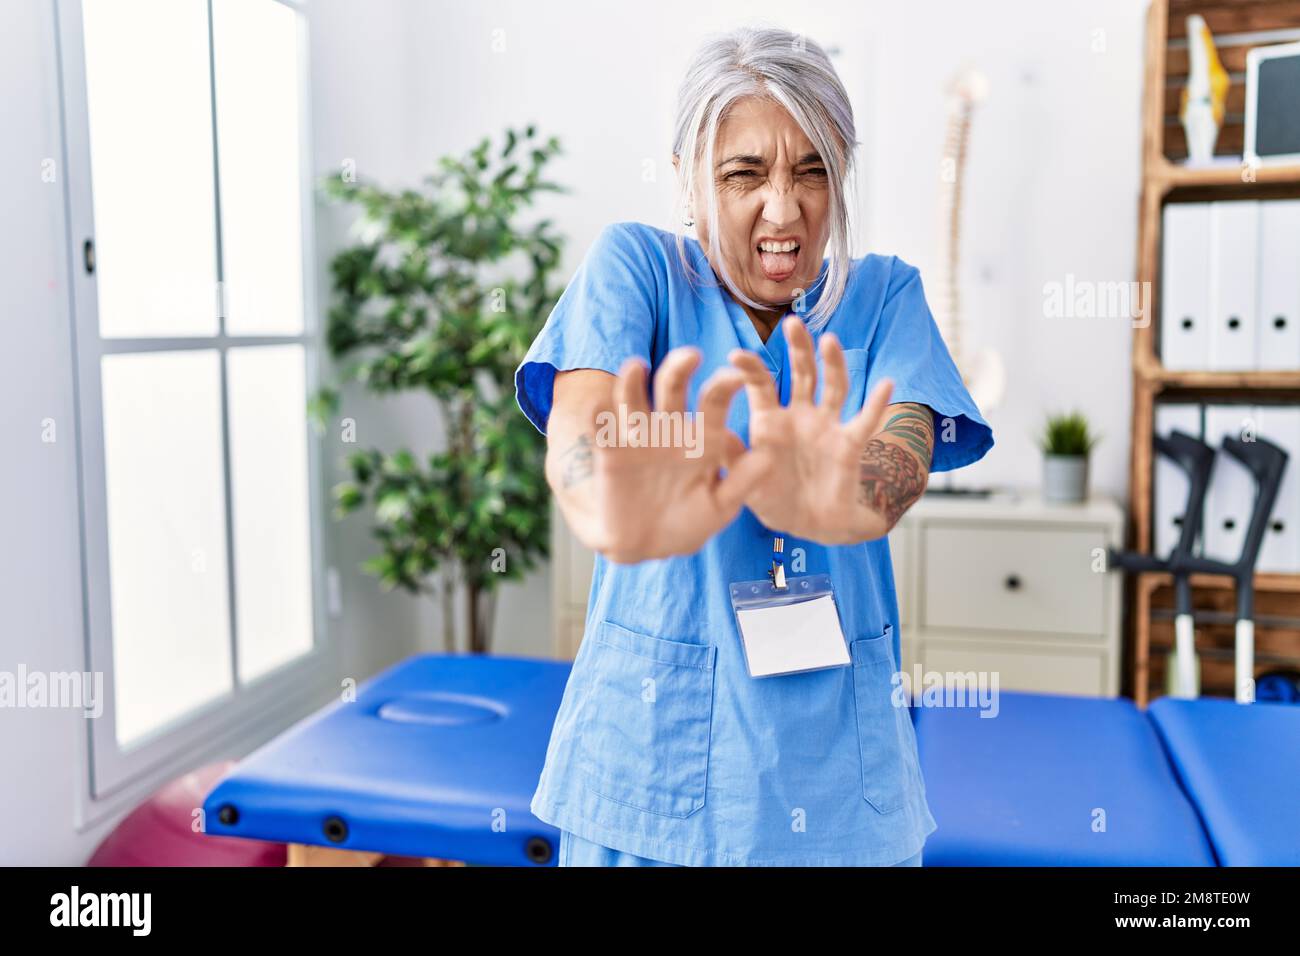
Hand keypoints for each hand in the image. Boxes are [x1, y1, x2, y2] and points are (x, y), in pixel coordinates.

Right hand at [553, 347, 769, 562]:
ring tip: (636, 366)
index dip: (725, 385)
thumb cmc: (688, 523)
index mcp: (702, 438)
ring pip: (634, 399)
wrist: (645, 545)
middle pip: (673, 387)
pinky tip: (598, 410)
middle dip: (679, 368)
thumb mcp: (719, 507)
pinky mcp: (609, 451)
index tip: (738, 375)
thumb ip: (742, 483)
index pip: (714, 401)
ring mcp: (637, 437)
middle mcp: (669, 428)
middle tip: (691, 355)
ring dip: (632, 380)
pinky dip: (598, 418)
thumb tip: (769, 457)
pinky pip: (601, 429)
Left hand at [729, 316, 895, 543]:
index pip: (761, 386)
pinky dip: (877, 404)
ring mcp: (827, 426)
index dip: (750, 369)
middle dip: (798, 349)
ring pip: (833, 388)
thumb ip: (733, 458)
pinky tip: (887, 384)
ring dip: (833, 364)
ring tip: (830, 341)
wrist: (810, 525)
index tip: (736, 355)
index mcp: (770, 421)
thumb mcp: (745, 482)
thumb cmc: (773, 499)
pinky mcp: (849, 443)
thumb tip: (713, 435)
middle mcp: (800, 416)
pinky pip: (865, 421)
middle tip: (793, 323)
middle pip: (801, 374)